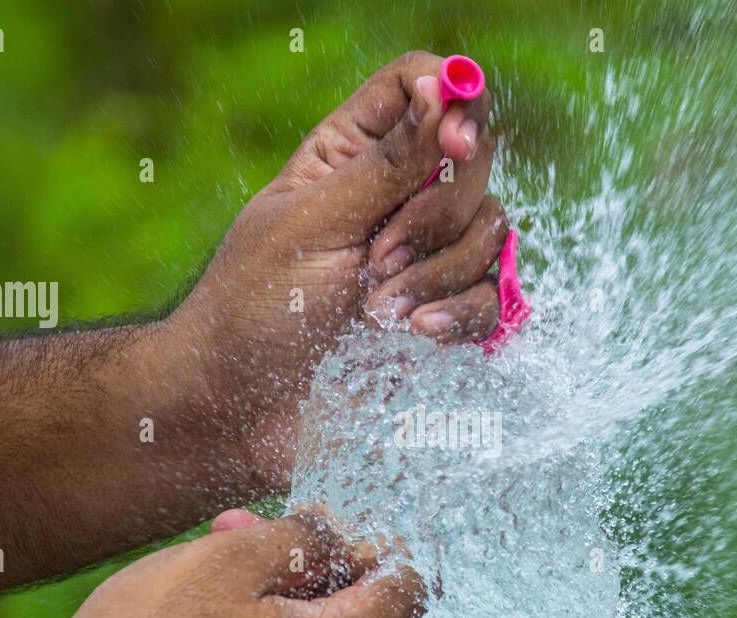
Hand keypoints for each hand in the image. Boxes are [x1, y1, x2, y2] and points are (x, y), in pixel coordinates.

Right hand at [0, 511, 425, 617]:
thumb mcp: (229, 560)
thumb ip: (302, 538)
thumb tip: (337, 537)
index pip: (406, 590)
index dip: (372, 542)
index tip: (322, 523)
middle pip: (354, 617)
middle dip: (307, 566)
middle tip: (244, 532)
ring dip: (276, 603)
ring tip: (210, 569)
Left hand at [165, 51, 509, 493]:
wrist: (243, 411)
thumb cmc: (254, 310)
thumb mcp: (313, 226)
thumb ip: (387, 166)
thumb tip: (446, 91)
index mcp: (349, 155)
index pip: (420, 87)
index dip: (453, 101)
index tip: (453, 146)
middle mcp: (394, 197)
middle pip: (471, 160)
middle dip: (434, 215)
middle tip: (376, 260)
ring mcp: (424, 257)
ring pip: (489, 232)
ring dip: (438, 274)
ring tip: (376, 313)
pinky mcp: (443, 315)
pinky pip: (492, 297)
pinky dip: (463, 314)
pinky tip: (418, 333)